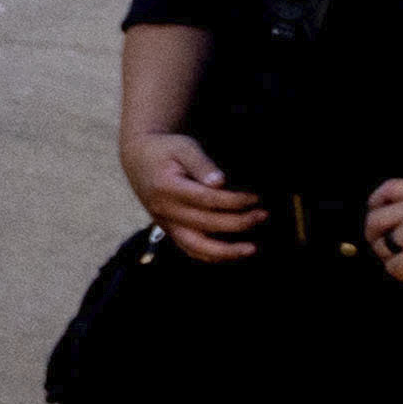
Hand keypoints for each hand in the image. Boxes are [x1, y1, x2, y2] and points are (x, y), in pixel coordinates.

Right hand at [120, 128, 260, 260]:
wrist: (139, 159)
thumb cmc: (167, 150)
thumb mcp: (183, 147)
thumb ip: (201, 164)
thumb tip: (220, 183)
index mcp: (166, 188)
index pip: (206, 200)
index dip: (234, 201)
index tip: (255, 198)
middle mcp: (164, 210)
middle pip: (206, 224)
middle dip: (238, 222)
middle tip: (263, 215)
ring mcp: (165, 223)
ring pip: (196, 246)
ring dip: (226, 251)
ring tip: (251, 249)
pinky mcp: (169, 230)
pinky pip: (190, 249)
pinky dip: (212, 256)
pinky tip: (233, 254)